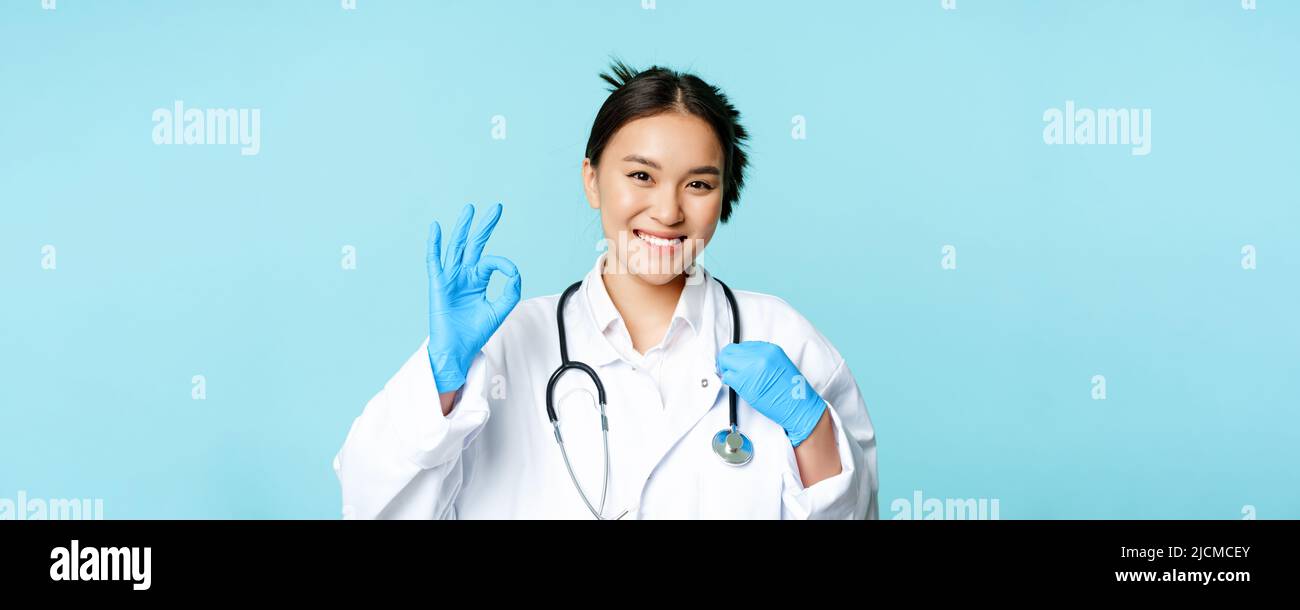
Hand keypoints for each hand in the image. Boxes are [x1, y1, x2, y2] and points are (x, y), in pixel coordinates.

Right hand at [426, 203, 520, 392]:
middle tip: (496, 208)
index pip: (492, 262)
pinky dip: (434, 245)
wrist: (457, 349)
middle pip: (474, 245)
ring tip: (470, 209)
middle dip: (484, 226)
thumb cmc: (475, 332)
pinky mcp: (438, 285)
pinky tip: (436, 228)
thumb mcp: (499, 310)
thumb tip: (515, 272)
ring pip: (456, 248)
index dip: (504, 264)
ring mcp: (450, 278)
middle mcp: (464, 275)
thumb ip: (510, 291)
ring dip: (463, 228)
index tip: (512, 274)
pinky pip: (434, 261)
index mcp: (477, 280)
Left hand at [717, 341, 825, 446]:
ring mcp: (752, 367)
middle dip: (726, 360)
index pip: (742, 345)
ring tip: (732, 378)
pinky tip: (735, 386)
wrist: (800, 407)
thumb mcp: (779, 365)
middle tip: (728, 369)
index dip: (736, 355)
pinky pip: (727, 377)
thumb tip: (744, 360)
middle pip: (730, 350)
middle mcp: (761, 355)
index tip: (735, 363)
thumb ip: (762, 358)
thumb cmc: (791, 392)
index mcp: (770, 349)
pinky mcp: (745, 382)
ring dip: (726, 369)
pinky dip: (727, 381)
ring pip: (725, 361)